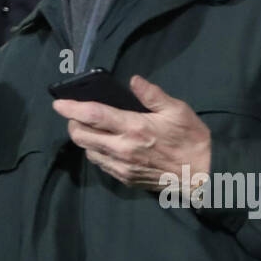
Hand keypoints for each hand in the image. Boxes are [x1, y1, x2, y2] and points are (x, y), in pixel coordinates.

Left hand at [51, 75, 211, 188]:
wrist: (202, 175)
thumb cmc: (191, 138)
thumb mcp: (177, 110)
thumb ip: (152, 94)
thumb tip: (133, 80)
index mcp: (133, 128)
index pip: (92, 116)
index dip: (71, 108)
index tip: (58, 103)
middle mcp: (122, 149)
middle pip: (82, 136)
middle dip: (73, 123)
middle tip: (77, 114)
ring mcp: (122, 167)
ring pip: (88, 152)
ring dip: (84, 139)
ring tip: (90, 128)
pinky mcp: (125, 179)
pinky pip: (100, 164)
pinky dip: (95, 152)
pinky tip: (104, 144)